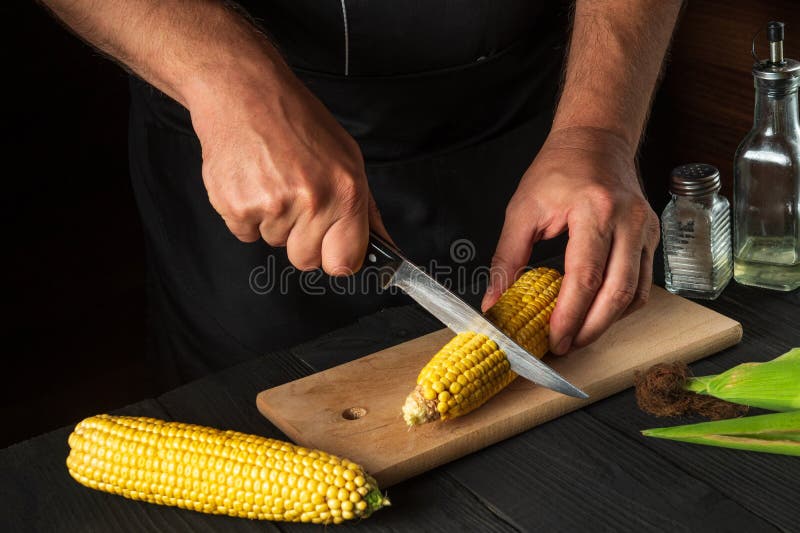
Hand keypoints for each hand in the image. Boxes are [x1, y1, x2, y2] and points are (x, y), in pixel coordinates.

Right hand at [187, 58, 388, 274]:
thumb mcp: (347, 158)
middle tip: (295, 198)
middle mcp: (311, 200)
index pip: (344, 262)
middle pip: (306, 260)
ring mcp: (272, 205)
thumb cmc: (296, 121)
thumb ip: (365, 209)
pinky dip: (246, 215)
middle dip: (300, 238)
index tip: (331, 248)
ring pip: (275, 243)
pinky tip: (252, 181)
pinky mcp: (236, 206)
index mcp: (345, 191)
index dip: (336, 257)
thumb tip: (383, 247)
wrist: (245, 92)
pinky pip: (245, 234)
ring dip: (273, 220)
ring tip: (272, 179)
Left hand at [482, 126, 659, 353]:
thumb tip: (493, 301)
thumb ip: (507, 258)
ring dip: (608, 323)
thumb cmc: (558, 170)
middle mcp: (628, 220)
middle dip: (591, 328)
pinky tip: (598, 314)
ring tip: (579, 336)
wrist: (596, 140)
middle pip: (617, 291)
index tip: (553, 339)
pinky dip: (622, 306)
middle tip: (566, 347)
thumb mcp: (522, 208)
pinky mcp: (652, 237)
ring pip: (635, 293)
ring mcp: (646, 229)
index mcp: (594, 209)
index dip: (569, 315)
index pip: (585, 275)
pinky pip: (642, 283)